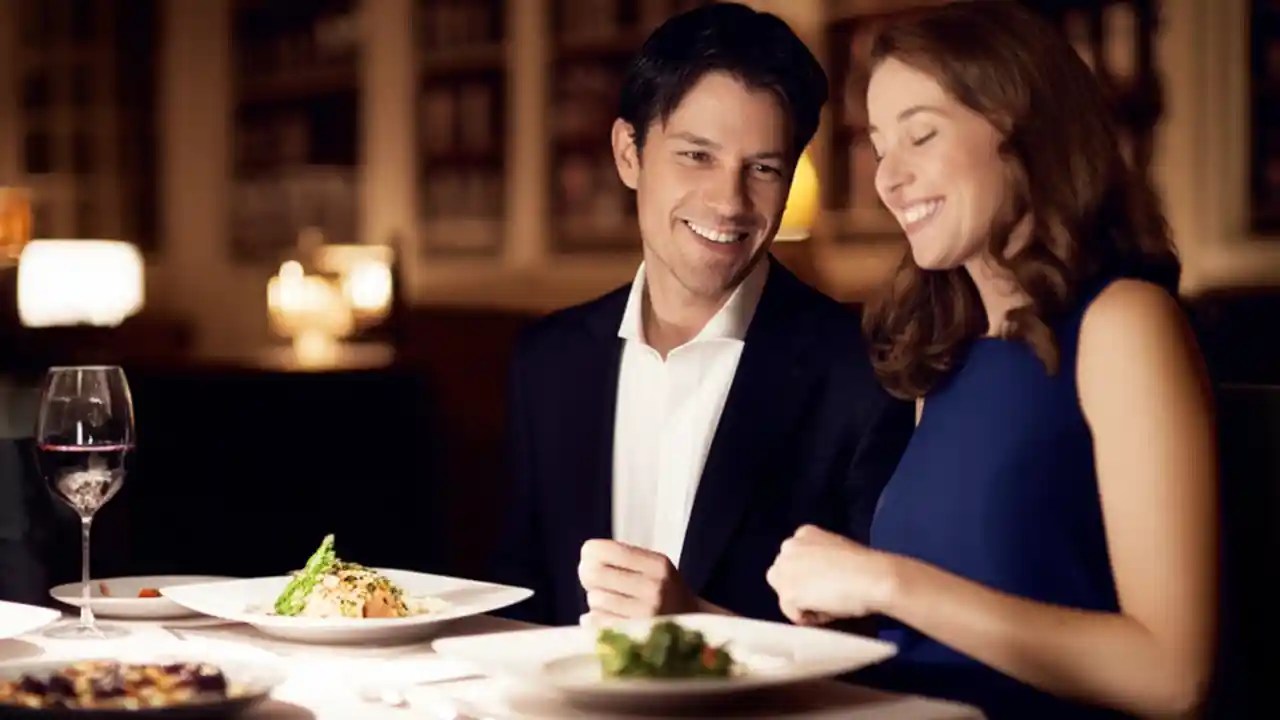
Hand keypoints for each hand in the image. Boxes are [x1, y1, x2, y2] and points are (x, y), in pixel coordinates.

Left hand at [577, 539, 699, 624]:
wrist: (694, 629)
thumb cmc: (664, 593)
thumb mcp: (655, 568)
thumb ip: (624, 558)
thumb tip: (587, 556)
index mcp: (658, 564)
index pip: (605, 550)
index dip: (590, 553)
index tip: (590, 559)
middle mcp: (655, 587)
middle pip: (594, 573)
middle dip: (588, 576)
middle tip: (592, 580)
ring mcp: (645, 614)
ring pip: (594, 598)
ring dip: (596, 600)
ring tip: (612, 602)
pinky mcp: (635, 635)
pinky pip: (596, 621)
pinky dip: (595, 618)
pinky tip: (608, 616)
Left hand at [766, 525, 897, 624]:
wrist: (873, 576)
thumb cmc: (865, 567)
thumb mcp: (837, 552)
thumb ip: (820, 560)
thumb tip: (816, 580)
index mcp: (803, 533)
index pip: (794, 562)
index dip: (810, 577)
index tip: (830, 581)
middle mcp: (788, 547)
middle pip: (782, 578)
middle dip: (800, 589)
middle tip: (827, 595)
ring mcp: (785, 569)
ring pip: (786, 596)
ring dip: (804, 604)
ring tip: (830, 601)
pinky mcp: (788, 592)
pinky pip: (794, 614)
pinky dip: (811, 618)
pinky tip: (830, 608)